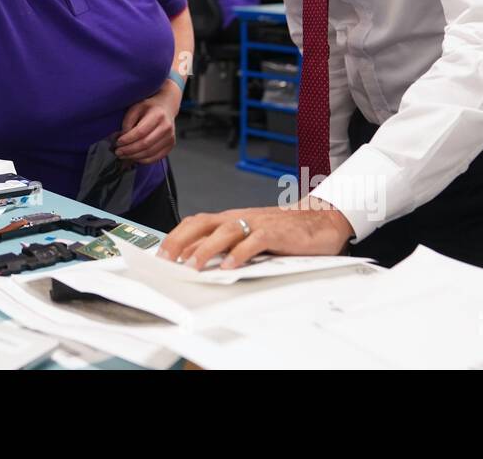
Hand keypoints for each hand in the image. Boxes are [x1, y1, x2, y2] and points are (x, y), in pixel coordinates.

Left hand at [116, 81, 181, 164]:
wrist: (166, 108)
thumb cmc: (149, 107)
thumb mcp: (135, 108)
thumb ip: (128, 122)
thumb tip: (122, 138)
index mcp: (158, 115)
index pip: (140, 132)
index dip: (128, 139)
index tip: (118, 142)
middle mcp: (166, 127)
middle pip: (145, 144)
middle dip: (129, 150)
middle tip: (118, 151)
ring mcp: (170, 137)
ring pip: (150, 153)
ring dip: (134, 156)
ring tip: (123, 155)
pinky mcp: (170, 145)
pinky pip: (156, 157)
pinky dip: (143, 160)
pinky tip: (134, 157)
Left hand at [157, 197, 353, 269]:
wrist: (322, 219)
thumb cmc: (284, 231)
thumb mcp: (250, 237)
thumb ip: (225, 247)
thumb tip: (195, 260)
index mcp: (231, 218)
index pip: (196, 223)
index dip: (175, 237)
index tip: (160, 254)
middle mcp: (241, 217)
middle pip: (203, 223)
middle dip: (181, 240)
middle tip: (167, 259)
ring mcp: (258, 223)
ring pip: (225, 231)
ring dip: (206, 249)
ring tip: (193, 266)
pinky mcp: (276, 232)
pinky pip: (255, 241)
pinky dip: (240, 253)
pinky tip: (230, 266)